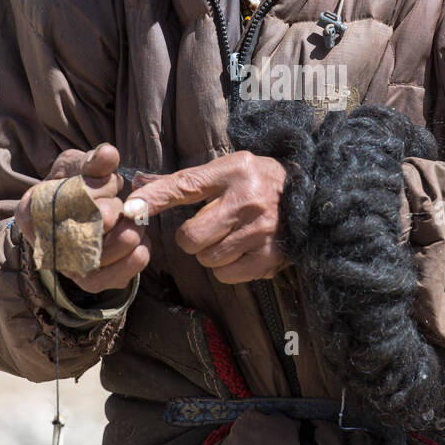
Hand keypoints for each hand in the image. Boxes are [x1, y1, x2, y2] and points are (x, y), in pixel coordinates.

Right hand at [15, 143, 148, 292]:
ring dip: (129, 233)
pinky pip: (120, 276)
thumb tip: (108, 154)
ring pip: (107, 254)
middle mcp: (46, 245)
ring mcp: (69, 268)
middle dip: (113, 212)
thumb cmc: (75, 184)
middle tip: (123, 203)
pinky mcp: (92, 282)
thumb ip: (91, 160)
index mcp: (31, 211)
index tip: (109, 183)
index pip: (64, 205)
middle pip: (87, 231)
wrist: (75, 215)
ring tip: (135, 220)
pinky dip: (137, 255)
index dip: (93, 193)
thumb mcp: (77, 165)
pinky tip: (140, 239)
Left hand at [122, 150, 288, 284]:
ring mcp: (261, 232)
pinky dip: (227, 269)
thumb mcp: (227, 169)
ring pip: (207, 259)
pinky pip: (227, 275)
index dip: (154, 199)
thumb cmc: (260, 182)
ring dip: (210, 254)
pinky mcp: (270, 257)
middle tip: (206, 228)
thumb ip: (185, 180)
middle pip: (191, 237)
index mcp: (234, 172)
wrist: (314, 197)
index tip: (130, 207)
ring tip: (228, 238)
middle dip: (191, 238)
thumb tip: (139, 186)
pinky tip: (240, 252)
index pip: (184, 186)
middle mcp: (248, 201)